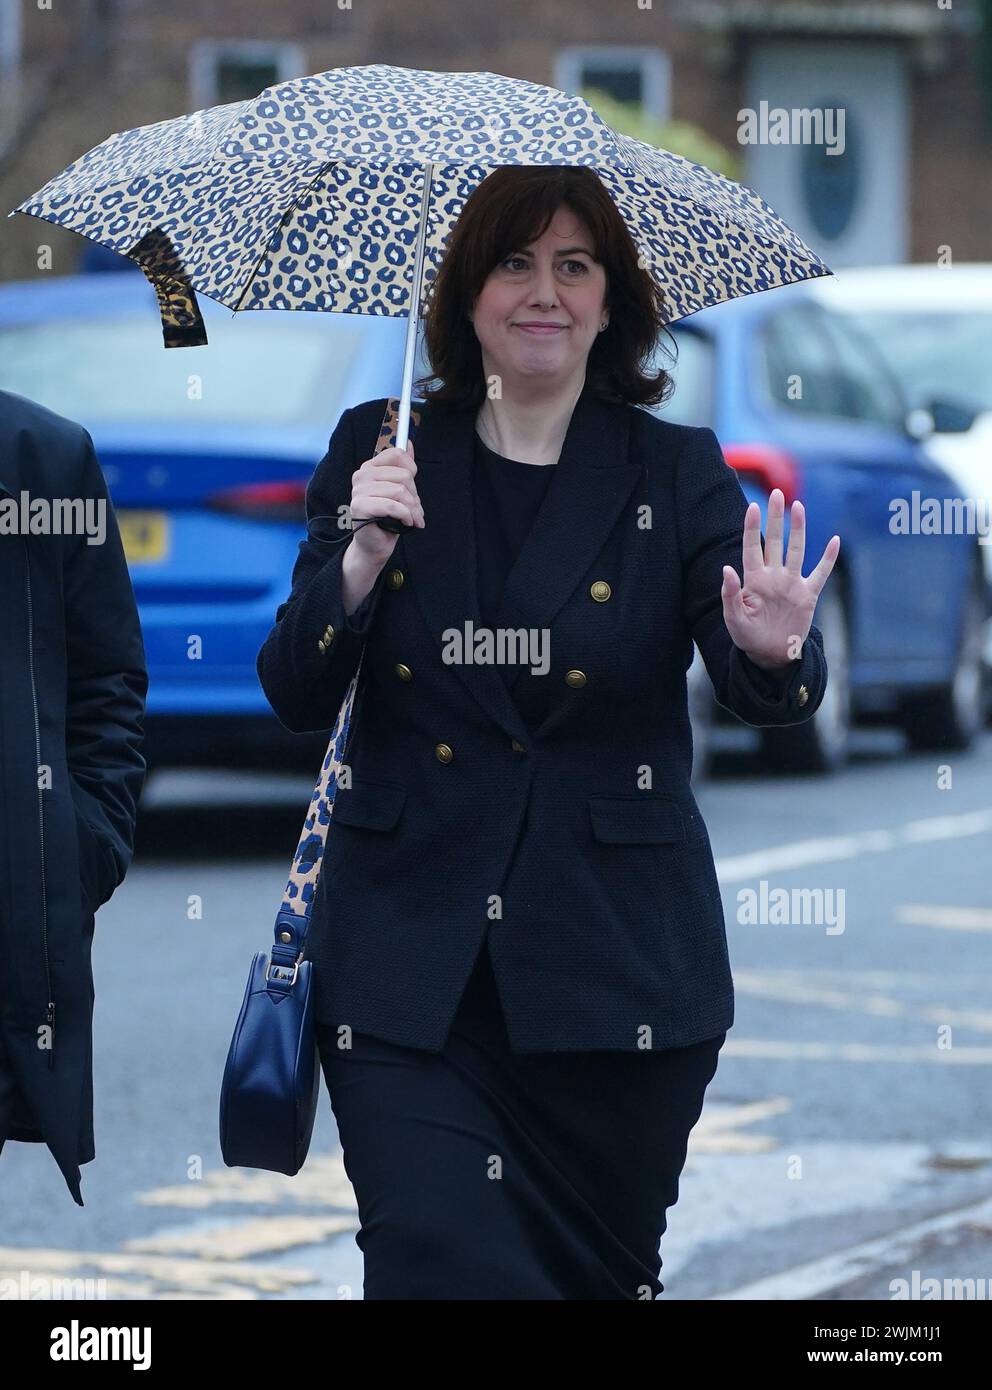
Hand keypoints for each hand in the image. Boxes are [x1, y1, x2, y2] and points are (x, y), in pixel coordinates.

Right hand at [348, 440, 425, 567]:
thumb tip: (408, 444)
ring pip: (400, 491)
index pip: (397, 454)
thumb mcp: (399, 490)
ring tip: (413, 519)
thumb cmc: (387, 518)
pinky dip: (405, 515)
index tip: (412, 488)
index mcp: (370, 468)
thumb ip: (403, 468)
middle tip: (415, 510)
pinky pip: (393, 506)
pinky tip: (406, 522)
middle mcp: (362, 476)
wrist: (375, 545)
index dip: (412, 471)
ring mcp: (359, 491)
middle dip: (415, 496)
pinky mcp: (360, 506)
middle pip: (404, 475)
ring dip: (413, 509)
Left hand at [722, 489, 839, 669]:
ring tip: (798, 507)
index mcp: (753, 580)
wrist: (770, 655)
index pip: (751, 547)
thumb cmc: (747, 637)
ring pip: (796, 550)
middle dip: (775, 519)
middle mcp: (773, 576)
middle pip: (774, 541)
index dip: (752, 528)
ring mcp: (791, 583)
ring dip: (798, 530)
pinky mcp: (808, 595)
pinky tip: (835, 541)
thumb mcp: (733, 619)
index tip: (753, 507)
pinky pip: (821, 573)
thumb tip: (726, 568)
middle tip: (777, 494)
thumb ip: (729, 594)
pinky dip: (828, 558)